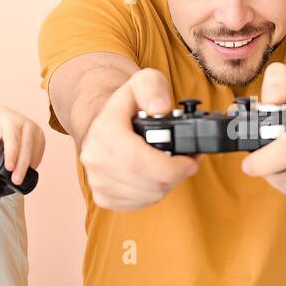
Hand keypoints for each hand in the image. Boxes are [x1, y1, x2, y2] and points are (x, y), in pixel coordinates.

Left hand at [0, 106, 46, 186]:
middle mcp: (26, 123)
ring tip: (20, 179)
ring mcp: (35, 129)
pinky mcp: (40, 136)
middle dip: (21, 166)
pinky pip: (39, 152)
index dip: (11, 155)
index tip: (9, 168)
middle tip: (16, 180)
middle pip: (26, 147)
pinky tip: (26, 171)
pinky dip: (33, 163)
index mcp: (10, 120)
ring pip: (34, 151)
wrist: (2, 114)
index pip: (13, 139)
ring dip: (28, 167)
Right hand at [78, 68, 200, 210]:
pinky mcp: (103, 196)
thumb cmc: (130, 104)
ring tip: (173, 167)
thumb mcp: (144, 81)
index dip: (172, 168)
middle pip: (148, 183)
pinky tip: (157, 178)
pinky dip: (155, 193)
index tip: (190, 162)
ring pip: (147, 196)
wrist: (104, 122)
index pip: (140, 162)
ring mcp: (97, 180)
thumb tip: (161, 108)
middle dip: (176, 176)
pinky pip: (139, 204)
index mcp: (104, 130)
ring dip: (168, 185)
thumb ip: (154, 88)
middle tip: (188, 164)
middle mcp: (95, 157)